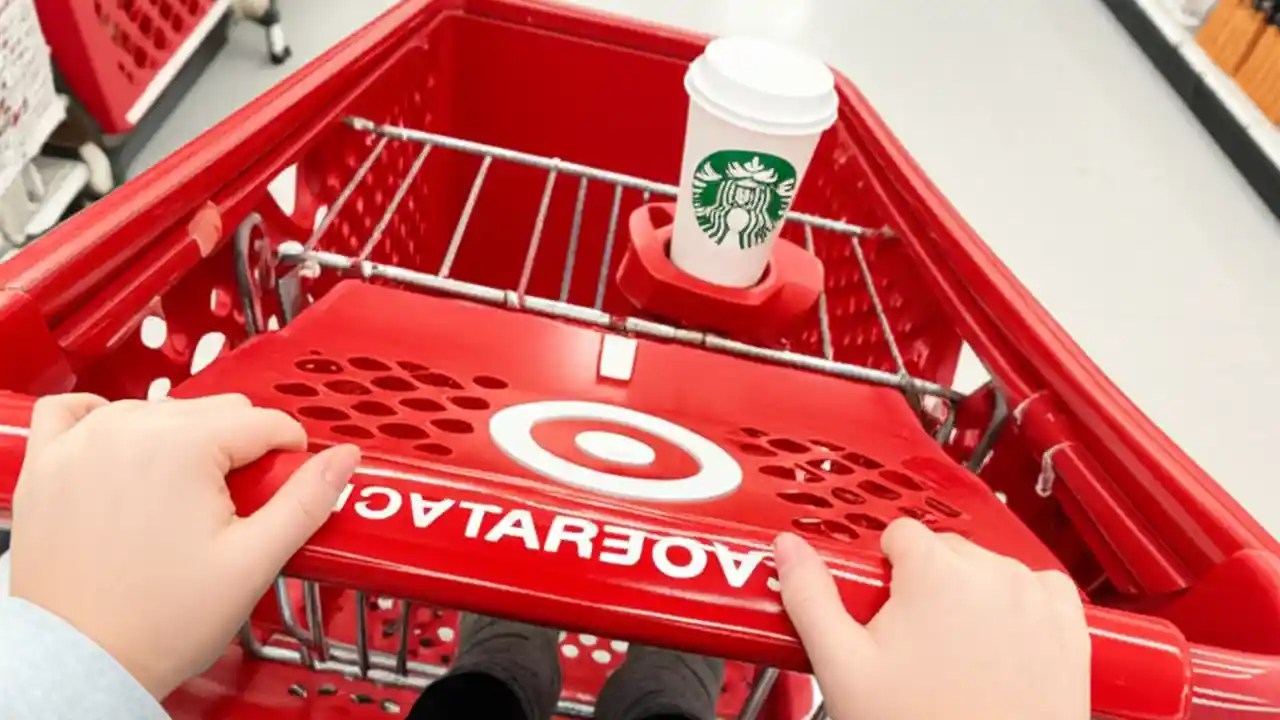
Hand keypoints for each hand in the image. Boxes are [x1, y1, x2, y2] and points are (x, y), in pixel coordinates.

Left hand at [10, 394, 359, 697]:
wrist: (82, 661)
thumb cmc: (159, 622)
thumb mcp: (253, 562)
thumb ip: (306, 501)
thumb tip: (344, 458)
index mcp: (181, 446)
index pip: (263, 421)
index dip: (288, 454)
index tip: (283, 488)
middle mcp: (127, 430)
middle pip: (216, 410)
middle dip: (238, 449)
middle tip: (236, 507)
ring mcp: (80, 443)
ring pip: (159, 409)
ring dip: (183, 439)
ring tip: (184, 500)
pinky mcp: (46, 462)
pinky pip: (76, 409)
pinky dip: (104, 420)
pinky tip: (126, 453)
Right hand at [774, 519, 1088, 719]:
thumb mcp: (843, 666)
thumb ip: (810, 596)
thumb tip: (789, 548)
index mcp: (937, 570)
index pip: (900, 534)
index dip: (884, 572)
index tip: (882, 608)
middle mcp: (994, 573)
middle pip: (945, 550)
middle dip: (924, 585)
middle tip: (911, 643)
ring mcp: (1037, 599)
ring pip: (990, 569)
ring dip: (972, 594)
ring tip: (955, 654)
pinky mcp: (1071, 627)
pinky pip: (1042, 589)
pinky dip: (1021, 605)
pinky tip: (999, 642)